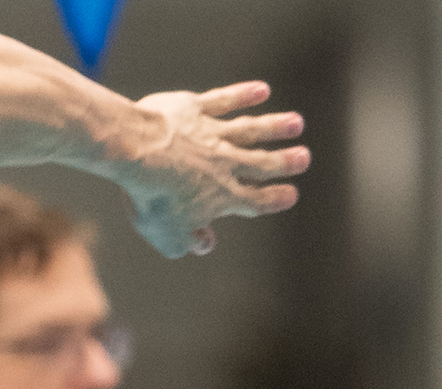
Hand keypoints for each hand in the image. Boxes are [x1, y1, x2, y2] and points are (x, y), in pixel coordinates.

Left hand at [119, 81, 308, 257]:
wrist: (137, 154)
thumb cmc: (151, 197)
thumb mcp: (166, 234)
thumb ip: (187, 243)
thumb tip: (204, 245)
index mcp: (220, 195)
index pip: (255, 200)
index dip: (274, 199)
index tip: (291, 195)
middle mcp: (224, 163)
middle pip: (261, 162)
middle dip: (285, 161)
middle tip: (304, 157)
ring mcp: (211, 133)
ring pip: (250, 130)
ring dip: (275, 126)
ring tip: (296, 122)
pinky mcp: (193, 109)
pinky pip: (223, 100)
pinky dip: (243, 95)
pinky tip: (261, 90)